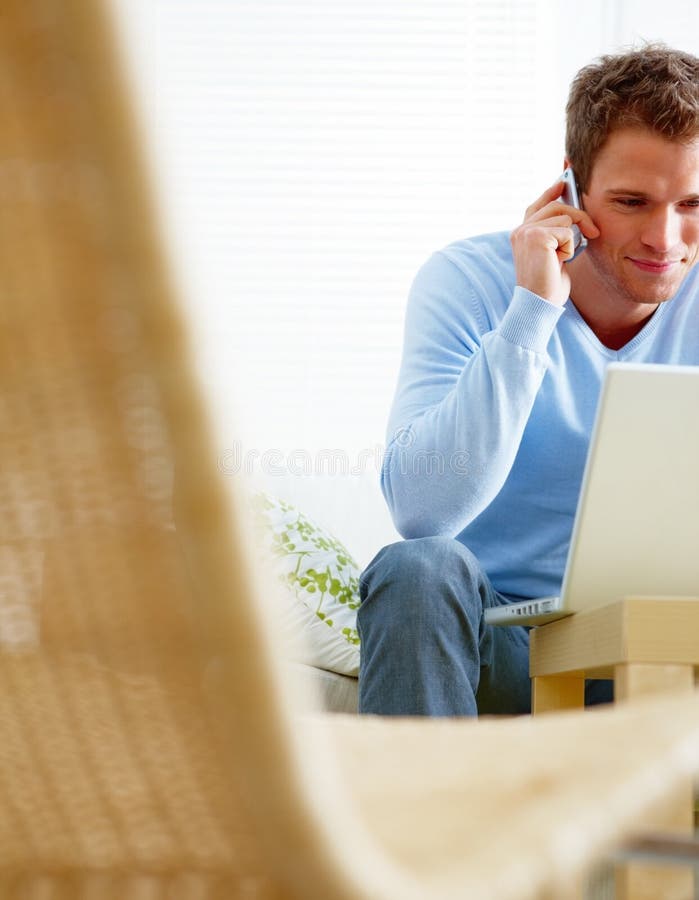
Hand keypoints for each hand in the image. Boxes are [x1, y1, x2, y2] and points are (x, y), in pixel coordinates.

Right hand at [510, 180, 599, 305]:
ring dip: (573, 237)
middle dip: (579, 216)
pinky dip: (570, 247)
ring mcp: (526, 232)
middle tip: (592, 232)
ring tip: (565, 256)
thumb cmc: (548, 284)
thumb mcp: (552, 253)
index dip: (551, 191)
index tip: (564, 182)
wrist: (539, 304)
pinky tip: (561, 260)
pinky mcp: (536, 237)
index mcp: (521, 233)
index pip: (538, 205)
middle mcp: (520, 230)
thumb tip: (571, 213)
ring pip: (564, 216)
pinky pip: (566, 230)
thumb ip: (556, 232)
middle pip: (556, 206)